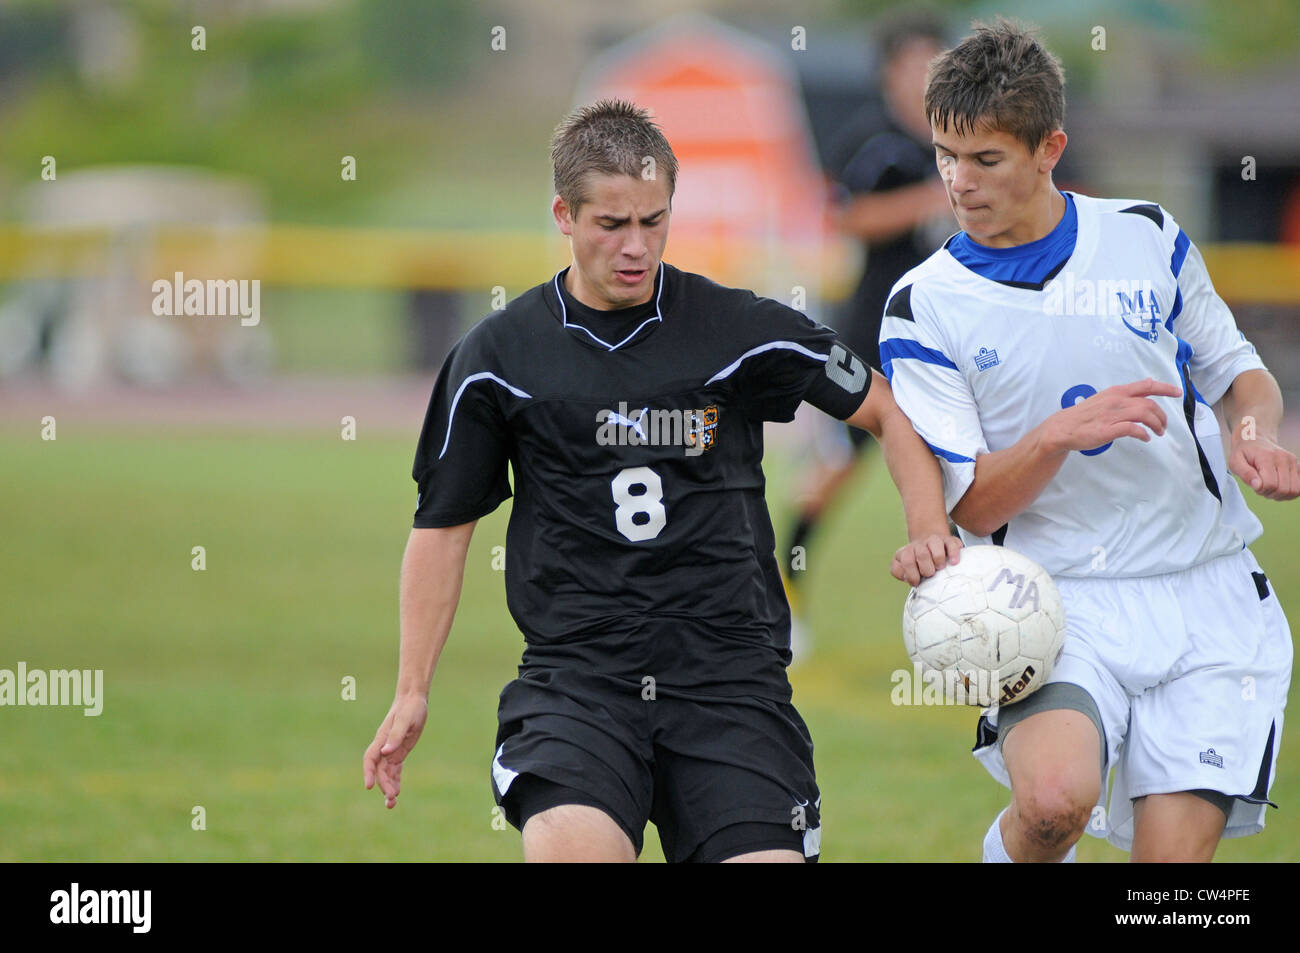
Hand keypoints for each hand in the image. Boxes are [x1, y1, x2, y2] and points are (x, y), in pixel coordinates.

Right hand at [363, 694, 428, 808]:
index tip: (369, 786)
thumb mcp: (406, 720)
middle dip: (383, 785)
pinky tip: (397, 792)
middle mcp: (384, 747)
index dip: (368, 773)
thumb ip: (396, 736)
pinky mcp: (399, 752)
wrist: (414, 700)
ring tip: (392, 804)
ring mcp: (391, 750)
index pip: (370, 759)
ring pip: (386, 773)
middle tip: (391, 799)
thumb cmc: (410, 707)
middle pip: (379, 770)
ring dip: (388, 787)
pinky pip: (395, 770)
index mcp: (382, 739)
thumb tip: (385, 752)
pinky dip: (395, 781)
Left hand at [892, 533, 962, 585]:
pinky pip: (952, 544)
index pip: (906, 561)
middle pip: (922, 554)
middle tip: (930, 574)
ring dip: (938, 560)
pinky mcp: (949, 540)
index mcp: (907, 551)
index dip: (912, 575)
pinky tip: (953, 562)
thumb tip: (904, 576)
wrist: (929, 540)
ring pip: (936, 544)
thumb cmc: (917, 560)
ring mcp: (935, 540)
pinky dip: (953, 554)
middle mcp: (921, 544)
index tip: (917, 581)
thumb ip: (897, 570)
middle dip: (927, 569)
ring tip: (940, 567)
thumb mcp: (903, 565)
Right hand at [1047, 378, 1182, 452]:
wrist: (1063, 427)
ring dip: (1156, 424)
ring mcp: (1112, 415)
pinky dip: (1143, 433)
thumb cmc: (1085, 414)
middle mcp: (1117, 401)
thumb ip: (1126, 394)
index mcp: (1117, 392)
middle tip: (1163, 426)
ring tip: (1158, 433)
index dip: (1165, 388)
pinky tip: (1145, 438)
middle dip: (1162, 416)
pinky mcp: (1108, 430)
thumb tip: (1146, 385)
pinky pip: (1132, 429)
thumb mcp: (1106, 397)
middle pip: (1149, 404)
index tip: (1178, 392)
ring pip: (1144, 415)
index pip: (1146, 386)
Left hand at [1230, 432, 1299, 499]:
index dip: (1260, 490)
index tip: (1254, 485)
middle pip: (1283, 489)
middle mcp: (1284, 459)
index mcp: (1267, 457)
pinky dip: (1289, 493)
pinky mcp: (1298, 466)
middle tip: (1261, 488)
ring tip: (1269, 488)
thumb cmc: (1243, 453)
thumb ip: (1245, 473)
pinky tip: (1278, 488)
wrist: (1256, 439)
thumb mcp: (1235, 461)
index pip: (1270, 484)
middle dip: (1270, 494)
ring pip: (1294, 490)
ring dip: (1280, 495)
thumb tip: (1257, 485)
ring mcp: (1293, 462)